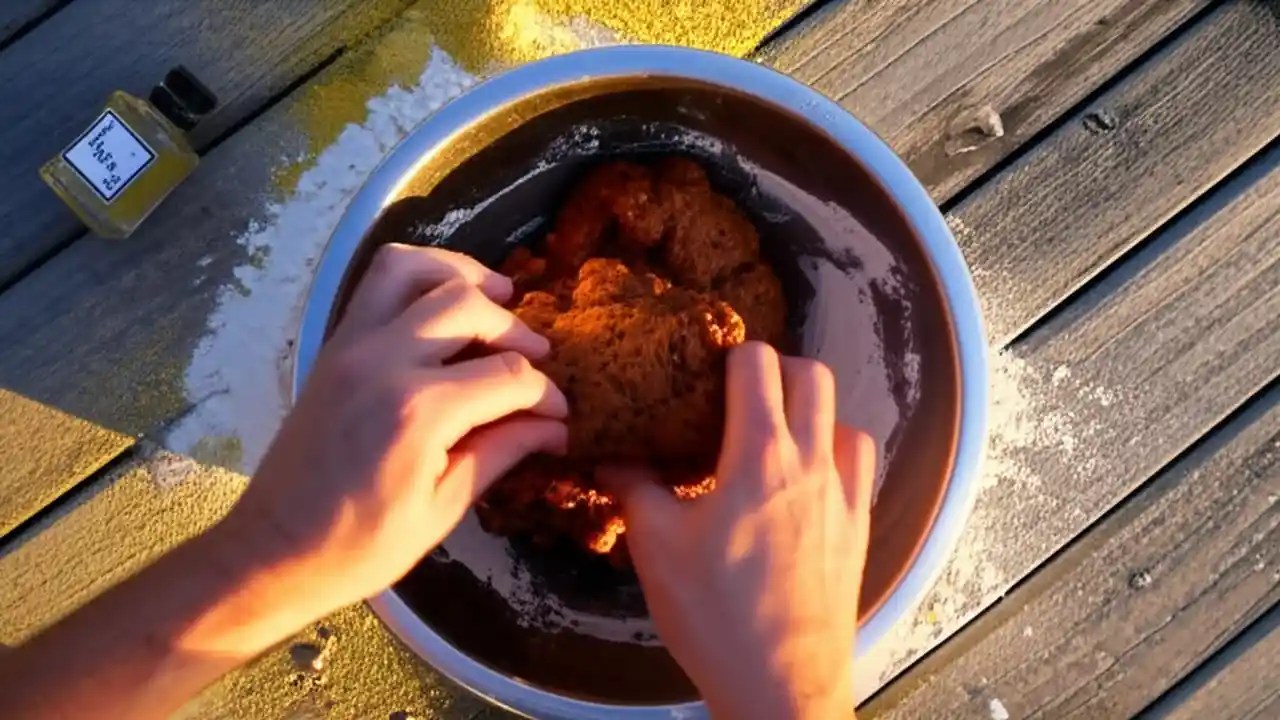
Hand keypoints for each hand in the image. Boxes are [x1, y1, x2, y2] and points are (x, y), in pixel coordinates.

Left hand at [219, 244, 568, 622]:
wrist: (274, 550)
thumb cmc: (361, 546)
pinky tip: (446, 304)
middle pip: (472, 307)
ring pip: (417, 269)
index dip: (546, 394)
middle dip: (517, 332)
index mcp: (420, 412)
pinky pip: (379, 282)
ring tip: (499, 299)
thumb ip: (501, 452)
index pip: (509, 376)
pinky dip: (420, 276)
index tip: (560, 415)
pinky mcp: (334, 344)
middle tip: (538, 361)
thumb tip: (554, 427)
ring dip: (466, 277)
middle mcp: (386, 360)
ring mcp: (353, 344)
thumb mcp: (444, 509)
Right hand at [599, 342, 873, 718]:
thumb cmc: (716, 616)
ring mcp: (843, 495)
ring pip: (843, 416)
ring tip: (775, 435)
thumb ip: (634, 488)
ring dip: (812, 410)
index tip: (706, 372)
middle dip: (775, 370)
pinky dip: (837, 451)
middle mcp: (811, 462)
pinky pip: (860, 464)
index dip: (730, 354)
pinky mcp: (859, 528)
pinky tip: (808, 477)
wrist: (780, 685)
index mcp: (758, 454)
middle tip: (739, 395)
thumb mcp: (655, 547)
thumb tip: (613, 457)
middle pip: (811, 374)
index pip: (757, 363)